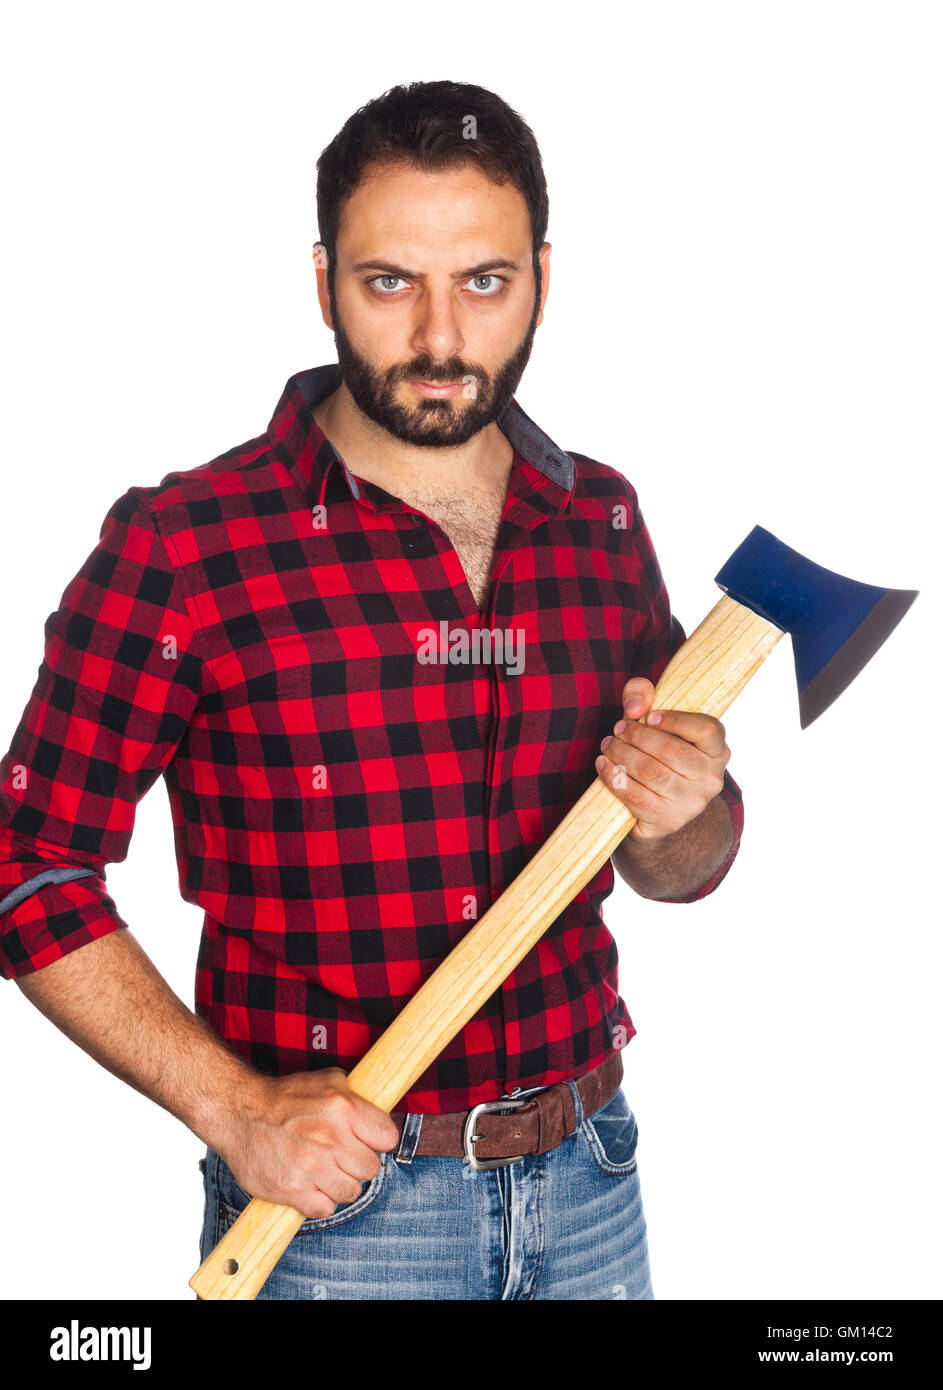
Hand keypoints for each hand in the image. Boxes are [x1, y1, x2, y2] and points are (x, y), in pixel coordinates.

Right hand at [221, 1067, 400, 1219]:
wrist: (240, 1112)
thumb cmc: (285, 1097)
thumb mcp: (328, 1081)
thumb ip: (357, 1097)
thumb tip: (380, 1114)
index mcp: (344, 1108)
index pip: (388, 1137)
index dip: (379, 1140)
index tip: (368, 1141)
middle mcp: (331, 1138)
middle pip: (371, 1169)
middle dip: (358, 1163)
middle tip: (341, 1155)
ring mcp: (311, 1167)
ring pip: (351, 1192)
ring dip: (340, 1184)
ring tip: (324, 1170)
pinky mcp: (292, 1189)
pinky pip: (325, 1209)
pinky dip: (319, 1200)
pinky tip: (309, 1184)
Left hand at [595, 677, 730, 841]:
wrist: (658, 810)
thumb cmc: (658, 756)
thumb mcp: (655, 723)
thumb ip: (643, 696)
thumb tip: (633, 704)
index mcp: (717, 751)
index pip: (706, 729)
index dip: (675, 719)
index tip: (647, 717)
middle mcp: (711, 779)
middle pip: (672, 750)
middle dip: (637, 736)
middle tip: (617, 729)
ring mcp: (692, 803)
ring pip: (651, 772)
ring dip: (622, 754)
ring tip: (608, 745)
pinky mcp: (669, 820)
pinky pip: (637, 796)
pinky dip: (615, 778)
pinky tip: (604, 765)